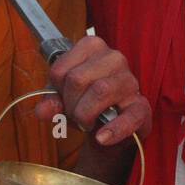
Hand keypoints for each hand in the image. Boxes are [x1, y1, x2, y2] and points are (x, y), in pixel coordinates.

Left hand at [36, 35, 151, 145]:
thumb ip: (51, 102)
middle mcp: (114, 58)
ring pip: (100, 91)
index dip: (56, 91)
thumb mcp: (63, 100)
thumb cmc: (86, 103)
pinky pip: (129, 116)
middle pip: (77, 79)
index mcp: (91, 47)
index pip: (60, 69)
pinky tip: (101, 137)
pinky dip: (113, 130)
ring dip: (86, 116)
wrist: (110, 126)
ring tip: (86, 123)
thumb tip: (42, 110)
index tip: (64, 98)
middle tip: (75, 115)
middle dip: (70, 105)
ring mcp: (130, 81)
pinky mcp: (142, 106)